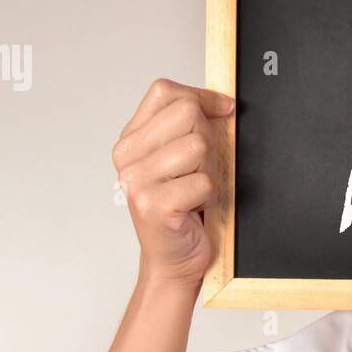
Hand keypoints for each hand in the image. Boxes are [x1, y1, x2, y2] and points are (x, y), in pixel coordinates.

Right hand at [111, 78, 234, 289]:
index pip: (165, 91)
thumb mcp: (181, 161)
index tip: (223, 111)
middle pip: (187, 113)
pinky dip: (210, 197)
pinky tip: (194, 209)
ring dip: (209, 170)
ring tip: (195, 191)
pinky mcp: (152, 205)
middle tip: (200, 169)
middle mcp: (127, 156)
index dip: (201, 97)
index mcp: (131, 139)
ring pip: (199, 146)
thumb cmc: (183, 209)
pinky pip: (204, 182)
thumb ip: (188, 129)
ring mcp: (136, 180)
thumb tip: (222, 103)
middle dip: (208, 139)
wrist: (174, 260)